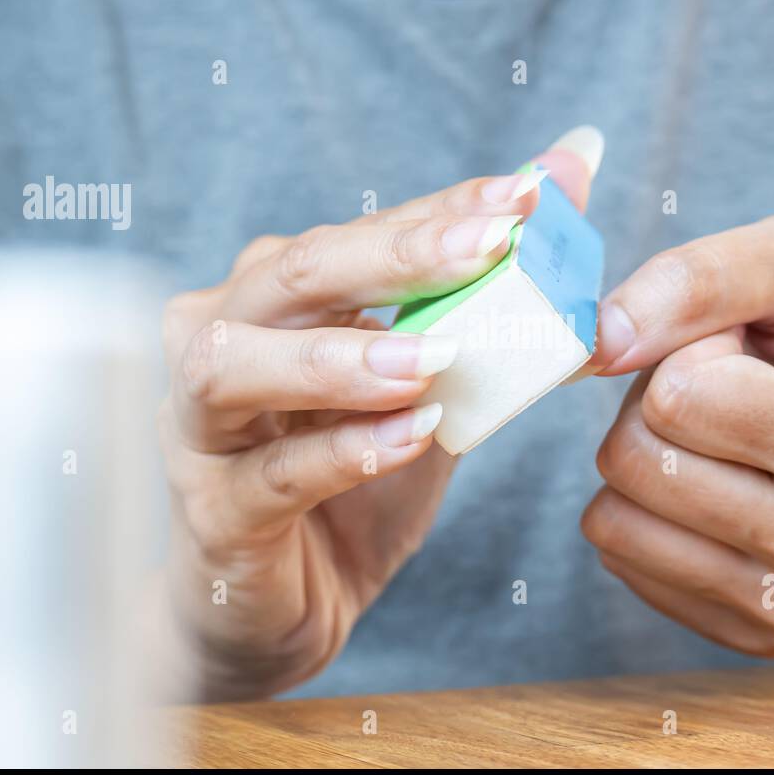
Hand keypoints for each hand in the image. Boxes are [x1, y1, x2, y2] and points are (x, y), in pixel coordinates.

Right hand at [156, 143, 594, 699]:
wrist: (288, 602)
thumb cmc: (352, 483)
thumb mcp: (431, 389)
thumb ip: (492, 296)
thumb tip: (571, 172)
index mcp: (273, 299)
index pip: (357, 236)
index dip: (440, 210)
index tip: (525, 193)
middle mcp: (221, 341)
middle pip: (289, 275)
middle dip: (395, 254)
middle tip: (490, 245)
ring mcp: (202, 431)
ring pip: (233, 366)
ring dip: (337, 357)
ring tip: (431, 359)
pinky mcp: (214, 514)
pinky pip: (270, 476)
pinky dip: (344, 452)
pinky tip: (413, 437)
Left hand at [581, 214, 773, 656]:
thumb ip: (695, 279)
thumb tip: (597, 346)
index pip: (680, 399)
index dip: (692, 351)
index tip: (751, 347)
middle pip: (638, 463)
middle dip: (657, 405)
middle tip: (732, 390)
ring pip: (615, 521)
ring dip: (648, 457)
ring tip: (727, 435)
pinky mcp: (762, 636)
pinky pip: (621, 560)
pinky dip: (648, 509)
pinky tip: (722, 483)